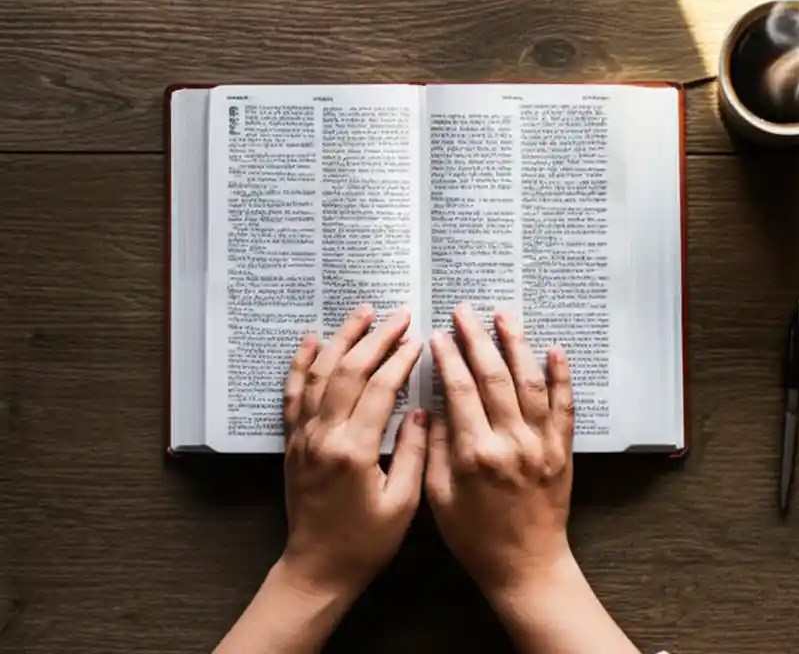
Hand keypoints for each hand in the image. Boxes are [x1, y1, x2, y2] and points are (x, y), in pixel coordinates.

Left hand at [216, 306, 427, 653]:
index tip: (419, 341)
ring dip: (340, 338)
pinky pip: (293, 393)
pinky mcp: (293, 442)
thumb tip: (422, 412)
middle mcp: (323, 437)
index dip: (400, 360)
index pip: (379, 389)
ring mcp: (303, 437)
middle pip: (348, 371)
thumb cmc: (366, 542)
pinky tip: (311, 340)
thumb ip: (414, 453)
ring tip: (362, 313)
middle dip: (375, 338)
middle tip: (398, 316)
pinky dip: (301, 363)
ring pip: (319, 373)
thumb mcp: (403, 503)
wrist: (318, 568)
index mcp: (355, 451)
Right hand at [425, 303, 573, 597]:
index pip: (459, 390)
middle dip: (476, 338)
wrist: (524, 565)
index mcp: (474, 453)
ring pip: (529, 381)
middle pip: (493, 376)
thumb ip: (434, 447)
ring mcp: (541, 443)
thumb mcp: (438, 496)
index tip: (438, 335)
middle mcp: (510, 442)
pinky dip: (560, 374)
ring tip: (504, 316)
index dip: (447, 357)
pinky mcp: (562, 449)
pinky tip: (554, 349)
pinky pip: (564, 404)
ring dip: (516, 344)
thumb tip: (432, 404)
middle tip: (465, 311)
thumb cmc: (474, 537)